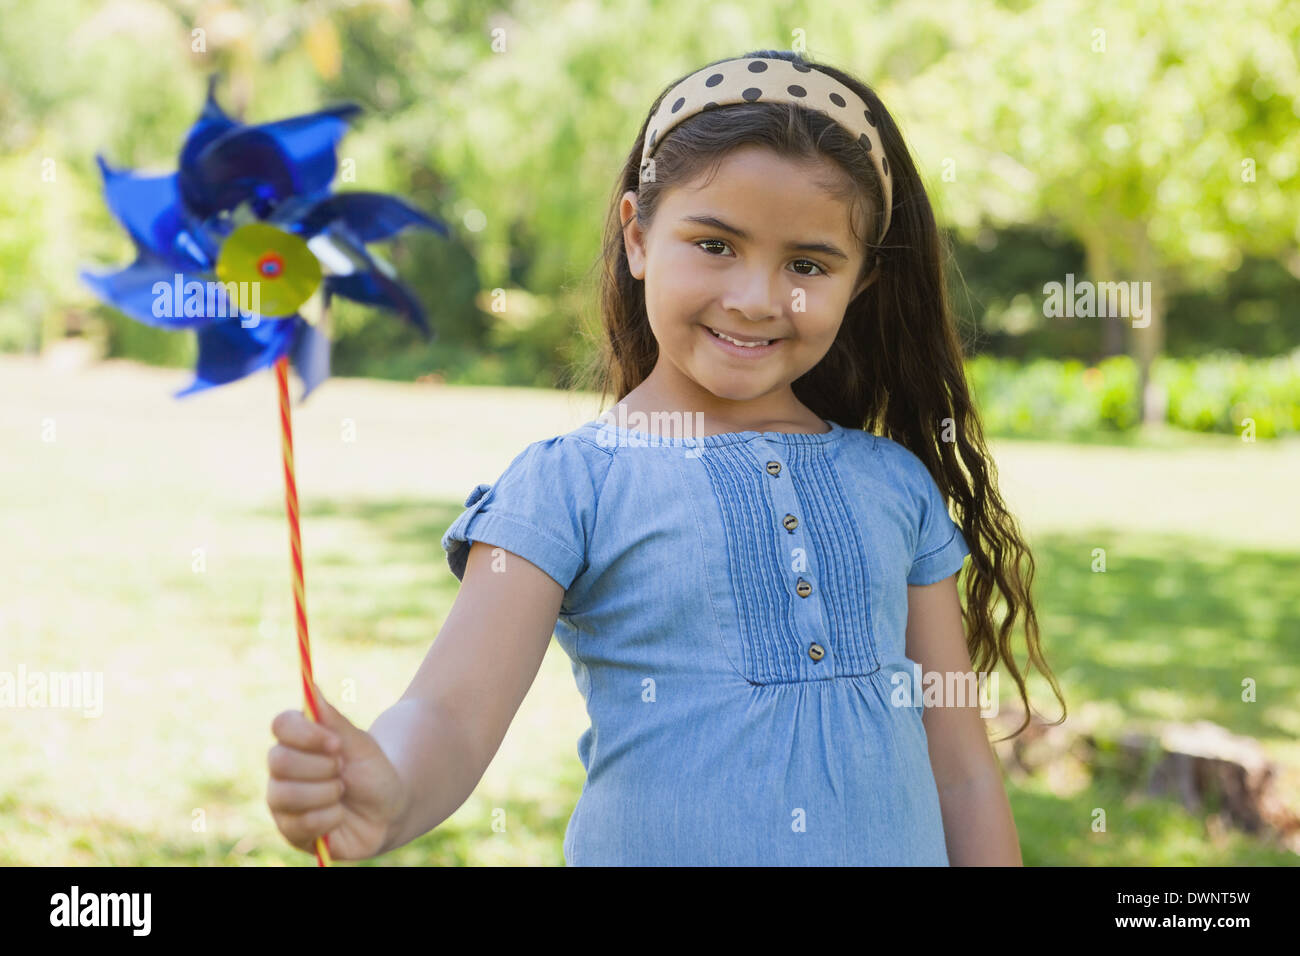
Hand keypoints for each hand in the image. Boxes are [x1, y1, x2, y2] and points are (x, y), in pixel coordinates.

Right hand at [267, 681, 408, 860]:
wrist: (389, 813)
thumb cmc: (373, 773)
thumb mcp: (361, 746)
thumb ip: (334, 721)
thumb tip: (311, 686)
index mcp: (299, 740)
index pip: (281, 725)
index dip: (306, 734)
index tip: (336, 743)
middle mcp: (284, 769)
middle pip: (277, 760)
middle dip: (320, 768)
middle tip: (343, 771)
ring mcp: (283, 800)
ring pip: (285, 794)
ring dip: (326, 794)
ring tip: (342, 793)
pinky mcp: (290, 830)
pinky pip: (298, 824)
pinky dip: (328, 818)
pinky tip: (339, 816)